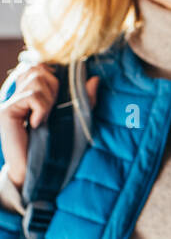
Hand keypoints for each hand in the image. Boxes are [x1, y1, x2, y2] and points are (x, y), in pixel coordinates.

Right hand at [0, 65, 98, 187]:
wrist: (39, 172)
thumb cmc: (57, 149)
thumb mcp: (77, 120)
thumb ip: (85, 100)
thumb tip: (95, 79)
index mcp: (33, 94)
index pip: (42, 66)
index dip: (56, 76)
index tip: (61, 97)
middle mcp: (19, 94)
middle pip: (40, 68)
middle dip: (54, 85)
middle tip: (53, 109)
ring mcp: (11, 101)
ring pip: (37, 77)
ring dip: (49, 99)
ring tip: (45, 118)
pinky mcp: (6, 111)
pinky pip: (32, 96)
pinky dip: (41, 109)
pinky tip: (37, 124)